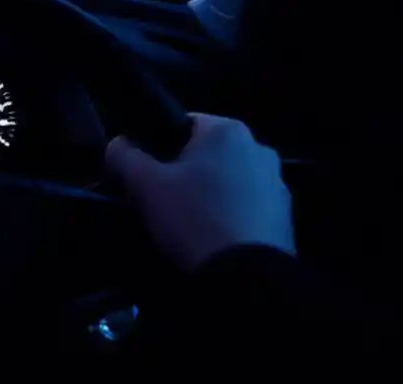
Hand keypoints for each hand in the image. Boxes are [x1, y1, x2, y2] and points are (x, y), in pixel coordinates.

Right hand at [104, 113, 294, 271]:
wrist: (246, 278)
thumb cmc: (194, 219)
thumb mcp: (146, 186)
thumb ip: (124, 156)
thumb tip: (117, 144)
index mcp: (228, 130)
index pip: (183, 125)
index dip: (157, 149)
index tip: (147, 177)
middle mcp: (260, 148)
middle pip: (207, 155)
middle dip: (185, 174)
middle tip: (163, 203)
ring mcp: (278, 184)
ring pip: (228, 182)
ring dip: (209, 196)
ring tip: (188, 227)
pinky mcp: (285, 217)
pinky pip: (246, 208)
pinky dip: (230, 218)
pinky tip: (213, 240)